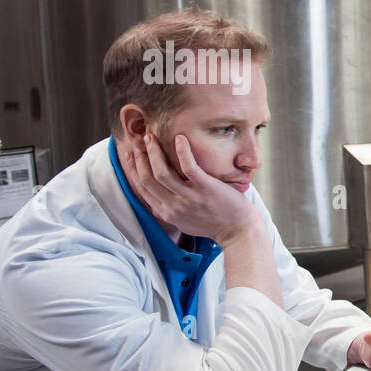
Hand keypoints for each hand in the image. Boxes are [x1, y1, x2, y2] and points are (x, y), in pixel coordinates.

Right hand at [126, 133, 258, 245]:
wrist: (239, 232)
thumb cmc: (214, 225)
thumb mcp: (184, 223)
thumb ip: (170, 213)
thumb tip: (156, 206)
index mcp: (167, 212)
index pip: (143, 187)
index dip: (134, 168)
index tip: (131, 153)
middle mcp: (174, 205)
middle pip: (147, 178)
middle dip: (140, 157)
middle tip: (140, 140)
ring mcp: (189, 197)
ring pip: (161, 172)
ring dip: (154, 152)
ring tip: (152, 137)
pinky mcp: (206, 188)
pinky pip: (189, 167)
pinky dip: (182, 151)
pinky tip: (180, 138)